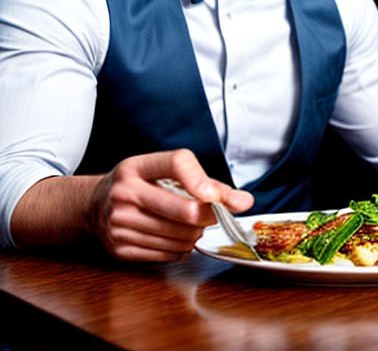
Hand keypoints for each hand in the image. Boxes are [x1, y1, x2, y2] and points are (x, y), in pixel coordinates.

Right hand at [89, 149, 253, 261]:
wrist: (92, 206)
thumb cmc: (138, 184)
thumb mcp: (162, 170)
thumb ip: (203, 181)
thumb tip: (244, 202)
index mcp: (136, 168)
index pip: (179, 164)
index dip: (206, 182)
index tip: (221, 196)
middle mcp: (124, 194)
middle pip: (188, 212)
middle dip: (210, 216)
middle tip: (214, 214)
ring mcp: (119, 224)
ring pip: (183, 237)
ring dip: (197, 233)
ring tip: (190, 224)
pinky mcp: (120, 249)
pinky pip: (169, 254)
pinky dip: (182, 248)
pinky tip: (175, 236)